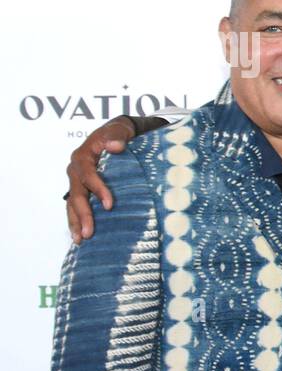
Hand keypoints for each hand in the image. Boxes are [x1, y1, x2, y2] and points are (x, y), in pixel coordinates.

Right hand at [66, 116, 134, 242]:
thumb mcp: (119, 131)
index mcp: (83, 156)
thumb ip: (117, 137)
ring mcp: (76, 181)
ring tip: (81, 239)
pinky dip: (77, 220)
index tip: (109, 205)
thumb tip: (115, 146)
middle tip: (90, 232)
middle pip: (77, 194)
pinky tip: (79, 235)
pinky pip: (75, 206)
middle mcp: (76, 170)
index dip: (98, 190)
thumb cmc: (117, 133)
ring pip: (72, 204)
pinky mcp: (81, 189)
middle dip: (83, 214)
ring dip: (76, 222)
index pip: (89, 175)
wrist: (115, 135)